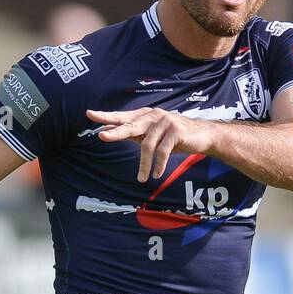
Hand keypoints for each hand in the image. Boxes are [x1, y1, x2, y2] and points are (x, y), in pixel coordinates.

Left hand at [86, 107, 210, 181]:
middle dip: (116, 132)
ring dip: (144, 165)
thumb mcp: (151, 136)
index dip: (107, 117)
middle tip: (102, 137)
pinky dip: (158, 165)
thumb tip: (106, 133)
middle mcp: (153, 115)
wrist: (202, 136)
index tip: (90, 114)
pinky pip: (162, 151)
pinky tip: (156, 174)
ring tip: (141, 179)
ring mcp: (165, 121)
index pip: (123, 117)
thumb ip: (132, 134)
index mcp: (145, 116)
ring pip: (147, 145)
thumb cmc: (174, 137)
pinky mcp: (176, 131)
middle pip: (130, 125)